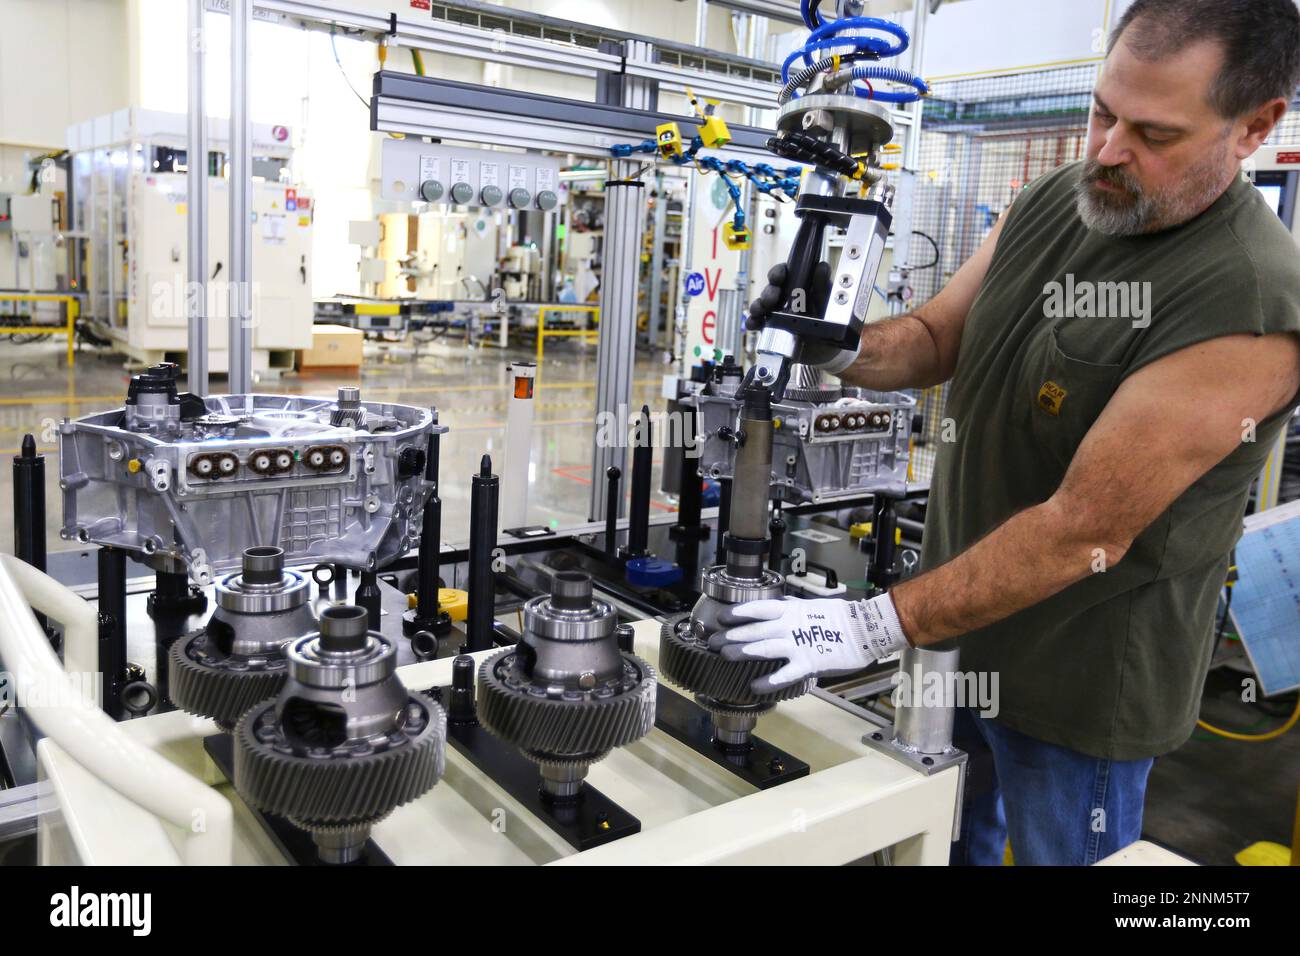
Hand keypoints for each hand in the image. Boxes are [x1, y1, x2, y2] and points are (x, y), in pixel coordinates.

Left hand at [708, 594, 909, 692]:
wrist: (866, 628)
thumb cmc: (841, 617)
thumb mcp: (811, 606)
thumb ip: (791, 608)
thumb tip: (775, 607)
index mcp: (791, 609)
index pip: (757, 608)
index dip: (737, 613)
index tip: (721, 618)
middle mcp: (791, 625)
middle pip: (754, 628)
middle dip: (731, 635)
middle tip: (712, 641)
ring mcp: (799, 644)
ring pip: (763, 648)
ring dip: (742, 652)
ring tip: (724, 655)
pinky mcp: (809, 663)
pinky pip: (785, 674)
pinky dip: (769, 681)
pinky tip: (755, 686)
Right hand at [746, 261, 831, 331]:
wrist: (826, 351)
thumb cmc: (828, 322)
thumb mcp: (828, 302)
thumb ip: (824, 286)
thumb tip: (821, 268)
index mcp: (799, 287)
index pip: (785, 273)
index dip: (779, 272)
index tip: (777, 277)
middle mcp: (785, 298)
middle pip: (771, 288)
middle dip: (768, 291)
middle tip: (771, 298)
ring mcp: (776, 313)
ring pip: (761, 304)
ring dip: (758, 305)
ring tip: (760, 310)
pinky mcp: (770, 329)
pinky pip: (757, 323)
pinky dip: (752, 322)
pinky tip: (754, 323)